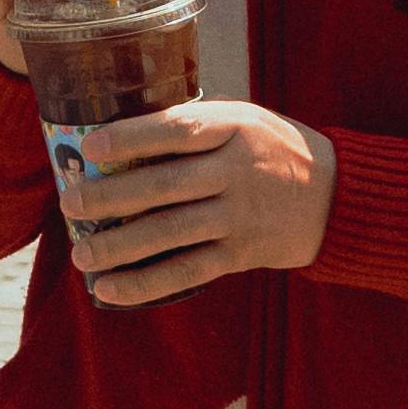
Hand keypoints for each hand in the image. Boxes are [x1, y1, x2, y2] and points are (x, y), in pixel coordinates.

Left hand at [59, 99, 335, 304]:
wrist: (338, 198)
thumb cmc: (275, 150)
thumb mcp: (245, 118)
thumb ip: (196, 123)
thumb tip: (119, 129)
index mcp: (235, 128)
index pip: (178, 130)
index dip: (132, 137)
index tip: (90, 144)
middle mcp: (237, 172)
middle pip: (165, 186)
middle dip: (111, 197)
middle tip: (69, 204)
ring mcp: (239, 217)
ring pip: (170, 233)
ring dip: (119, 247)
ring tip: (81, 256)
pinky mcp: (241, 254)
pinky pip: (187, 272)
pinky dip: (146, 284)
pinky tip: (110, 289)